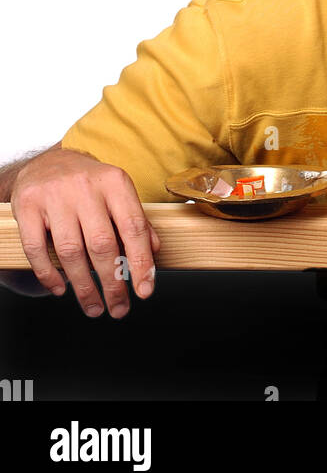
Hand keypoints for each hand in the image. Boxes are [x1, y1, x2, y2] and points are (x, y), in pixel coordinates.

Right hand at [10, 147, 159, 317]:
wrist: (46, 163)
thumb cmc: (88, 185)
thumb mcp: (117, 193)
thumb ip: (135, 220)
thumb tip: (153, 251)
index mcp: (114, 182)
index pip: (133, 227)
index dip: (141, 263)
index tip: (144, 291)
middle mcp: (86, 186)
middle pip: (102, 244)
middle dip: (113, 283)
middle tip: (119, 308)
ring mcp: (54, 195)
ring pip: (71, 251)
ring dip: (84, 287)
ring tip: (95, 307)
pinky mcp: (27, 205)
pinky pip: (36, 249)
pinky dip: (49, 275)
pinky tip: (61, 290)